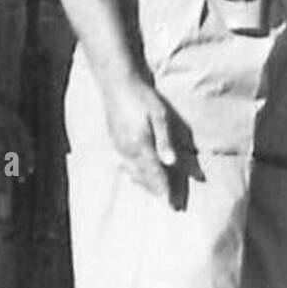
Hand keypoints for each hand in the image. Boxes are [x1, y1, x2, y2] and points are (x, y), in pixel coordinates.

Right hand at [0, 92, 35, 178]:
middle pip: (16, 150)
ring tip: (11, 177)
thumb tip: (26, 140)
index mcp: (16, 122)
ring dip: (7, 166)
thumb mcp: (10, 111)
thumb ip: (16, 126)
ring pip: (3, 152)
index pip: (26, 144)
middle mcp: (7, 127)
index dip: (29, 157)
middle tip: (23, 178)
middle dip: (20, 165)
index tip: (31, 169)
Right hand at [100, 75, 175, 199]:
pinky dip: (134, 174)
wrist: (117, 84)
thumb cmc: (142, 97)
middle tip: (169, 204)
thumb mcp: (160, 116)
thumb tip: (171, 163)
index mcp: (140, 145)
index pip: (154, 173)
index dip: (164, 189)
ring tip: (156, 193)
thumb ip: (164, 141)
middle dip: (156, 191)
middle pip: (143, 177)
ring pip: (132, 173)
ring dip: (145, 184)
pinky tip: (139, 176)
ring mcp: (118, 146)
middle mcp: (127, 150)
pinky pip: (125, 165)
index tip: (172, 204)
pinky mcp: (114, 141)